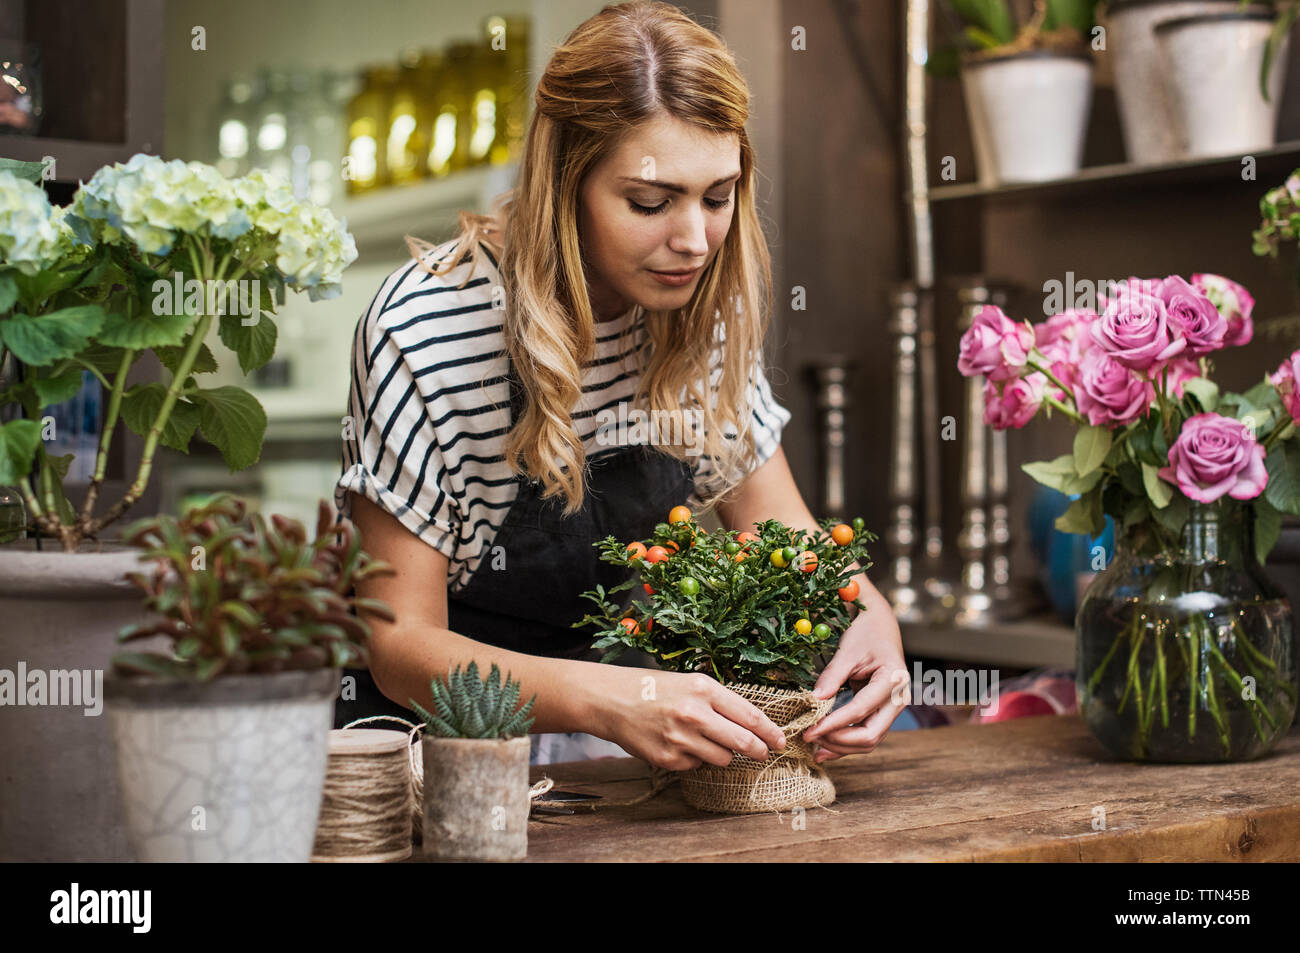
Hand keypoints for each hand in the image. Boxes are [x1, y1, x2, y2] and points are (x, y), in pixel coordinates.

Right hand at [598, 668, 787, 770]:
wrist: (612, 701)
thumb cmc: (655, 688)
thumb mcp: (691, 683)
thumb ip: (720, 702)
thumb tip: (753, 725)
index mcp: (703, 689)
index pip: (750, 716)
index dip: (770, 732)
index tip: (780, 740)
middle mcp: (694, 714)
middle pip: (744, 742)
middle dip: (759, 750)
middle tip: (764, 752)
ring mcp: (681, 739)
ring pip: (723, 758)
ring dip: (723, 753)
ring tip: (705, 739)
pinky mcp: (669, 759)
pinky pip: (697, 765)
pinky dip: (695, 758)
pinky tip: (680, 743)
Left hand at [803, 596, 907, 761]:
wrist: (880, 625)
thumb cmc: (865, 633)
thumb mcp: (847, 651)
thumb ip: (832, 676)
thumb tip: (814, 701)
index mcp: (893, 680)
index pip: (860, 710)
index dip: (833, 724)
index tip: (809, 731)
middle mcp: (898, 698)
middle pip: (870, 734)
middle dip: (838, 741)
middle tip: (810, 738)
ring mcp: (893, 707)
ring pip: (869, 740)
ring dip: (841, 747)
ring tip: (814, 746)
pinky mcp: (883, 711)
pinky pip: (866, 732)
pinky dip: (846, 742)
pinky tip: (825, 747)